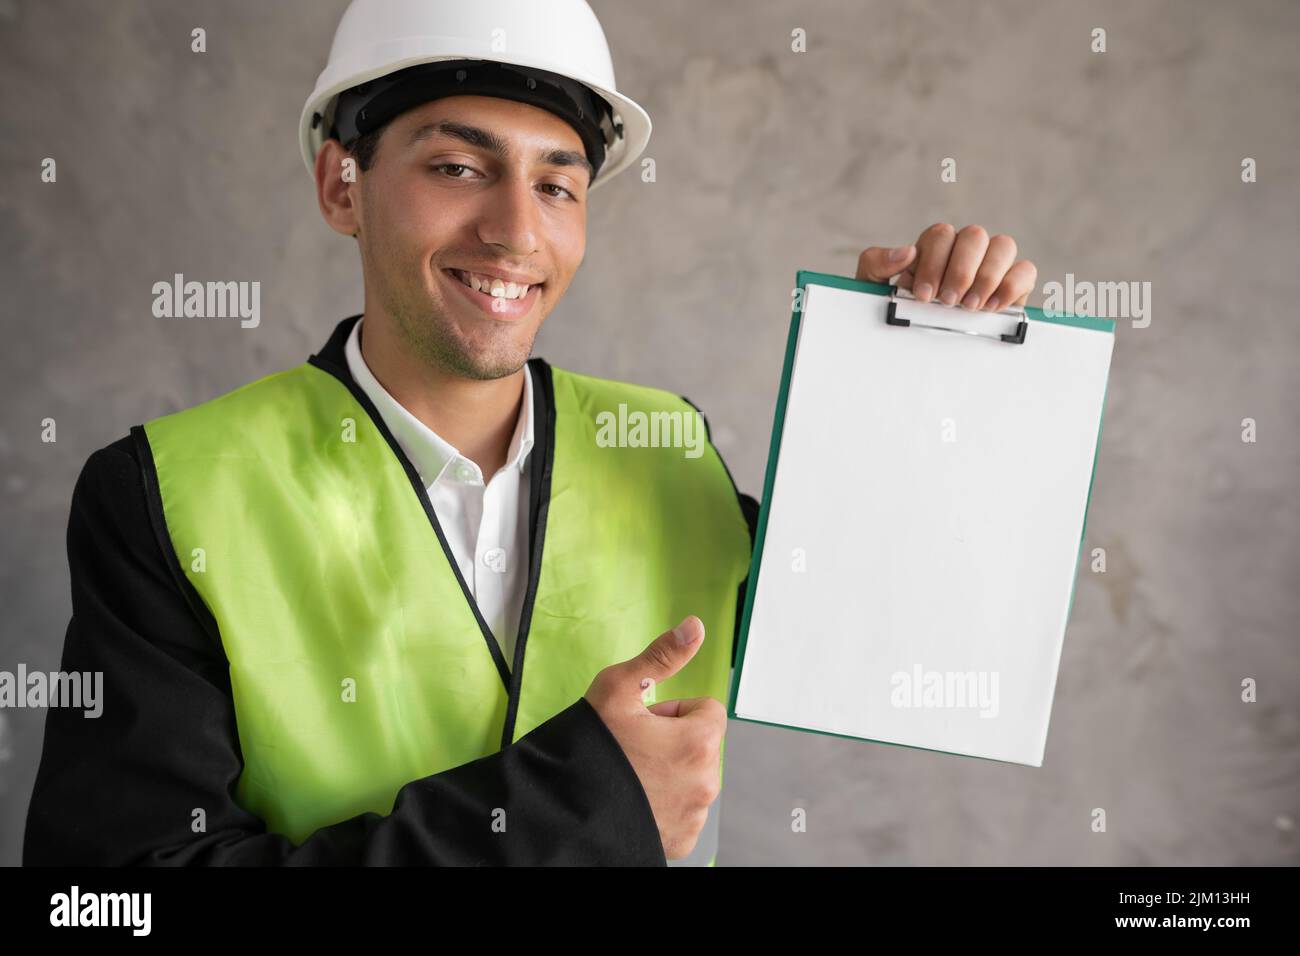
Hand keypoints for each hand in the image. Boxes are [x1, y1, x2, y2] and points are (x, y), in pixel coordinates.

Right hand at [584, 615, 724, 860]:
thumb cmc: (590, 746)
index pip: (707, 710)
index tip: (644, 721)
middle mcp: (706, 781)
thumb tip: (695, 625)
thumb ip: (662, 656)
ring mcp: (694, 815)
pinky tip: (633, 800)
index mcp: (699, 741)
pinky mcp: (680, 841)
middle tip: (631, 747)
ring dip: (669, 772)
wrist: (560, 808)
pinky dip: (663, 804)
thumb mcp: (618, 688)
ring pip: (691, 777)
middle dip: (672, 741)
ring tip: (629, 775)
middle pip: (699, 745)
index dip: (674, 711)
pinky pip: (682, 811)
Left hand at [854, 223, 1036, 311]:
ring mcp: (991, 264)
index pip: (941, 234)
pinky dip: (1011, 286)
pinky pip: (1026, 269)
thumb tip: (906, 251)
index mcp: (933, 246)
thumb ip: (877, 263)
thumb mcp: (872, 285)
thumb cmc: (894, 308)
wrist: (910, 334)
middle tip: (948, 302)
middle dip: (961, 271)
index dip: (934, 263)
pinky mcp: (1014, 284)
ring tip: (969, 307)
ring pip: (1004, 245)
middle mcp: (965, 249)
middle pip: (975, 235)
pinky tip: (991, 308)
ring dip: (987, 276)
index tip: (925, 295)